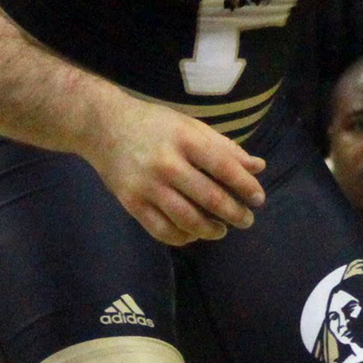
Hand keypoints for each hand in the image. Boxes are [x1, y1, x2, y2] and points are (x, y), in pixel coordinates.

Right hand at [90, 101, 267, 244]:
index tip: (259, 199)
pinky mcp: (131, 203)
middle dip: (234, 213)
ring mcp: (147, 186)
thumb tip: (258, 167)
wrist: (104, 127)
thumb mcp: (191, 127)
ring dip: (210, 230)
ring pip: (186, 220)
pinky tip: (193, 235)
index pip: (224, 167)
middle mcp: (167, 164)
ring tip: (221, 230)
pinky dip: (182, 237)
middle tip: (246, 220)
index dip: (246, 186)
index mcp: (186, 140)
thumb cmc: (156, 125)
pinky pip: (162, 230)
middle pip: (209, 198)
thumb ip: (225, 148)